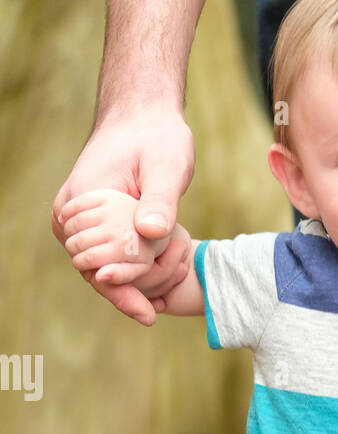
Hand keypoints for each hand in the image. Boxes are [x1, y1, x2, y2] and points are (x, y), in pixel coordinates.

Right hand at [51, 104, 193, 324]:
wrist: (144, 118)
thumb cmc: (156, 136)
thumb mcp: (166, 165)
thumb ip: (161, 200)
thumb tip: (151, 232)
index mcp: (78, 204)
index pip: (95, 264)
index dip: (123, 292)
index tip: (149, 314)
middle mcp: (70, 218)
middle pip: (99, 273)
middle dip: (135, 288)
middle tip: (168, 303)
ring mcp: (80, 224)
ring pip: (107, 269)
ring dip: (139, 280)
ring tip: (171, 286)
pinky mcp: (95, 226)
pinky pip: (114, 258)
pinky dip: (138, 269)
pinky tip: (163, 280)